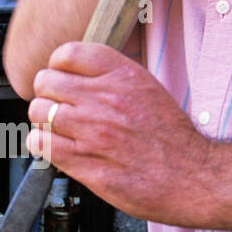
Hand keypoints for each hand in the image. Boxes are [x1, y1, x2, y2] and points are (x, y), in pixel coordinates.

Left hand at [27, 43, 218, 225]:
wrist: (192, 177)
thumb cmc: (172, 138)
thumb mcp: (147, 89)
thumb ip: (112, 78)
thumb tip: (77, 74)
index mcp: (122, 76)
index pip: (67, 54)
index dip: (58, 66)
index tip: (62, 78)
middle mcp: (104, 99)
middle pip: (46, 81)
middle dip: (47, 94)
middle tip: (58, 106)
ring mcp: (92, 131)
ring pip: (39, 111)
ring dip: (43, 120)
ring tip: (58, 129)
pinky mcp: (84, 162)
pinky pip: (40, 142)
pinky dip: (41, 143)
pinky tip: (56, 146)